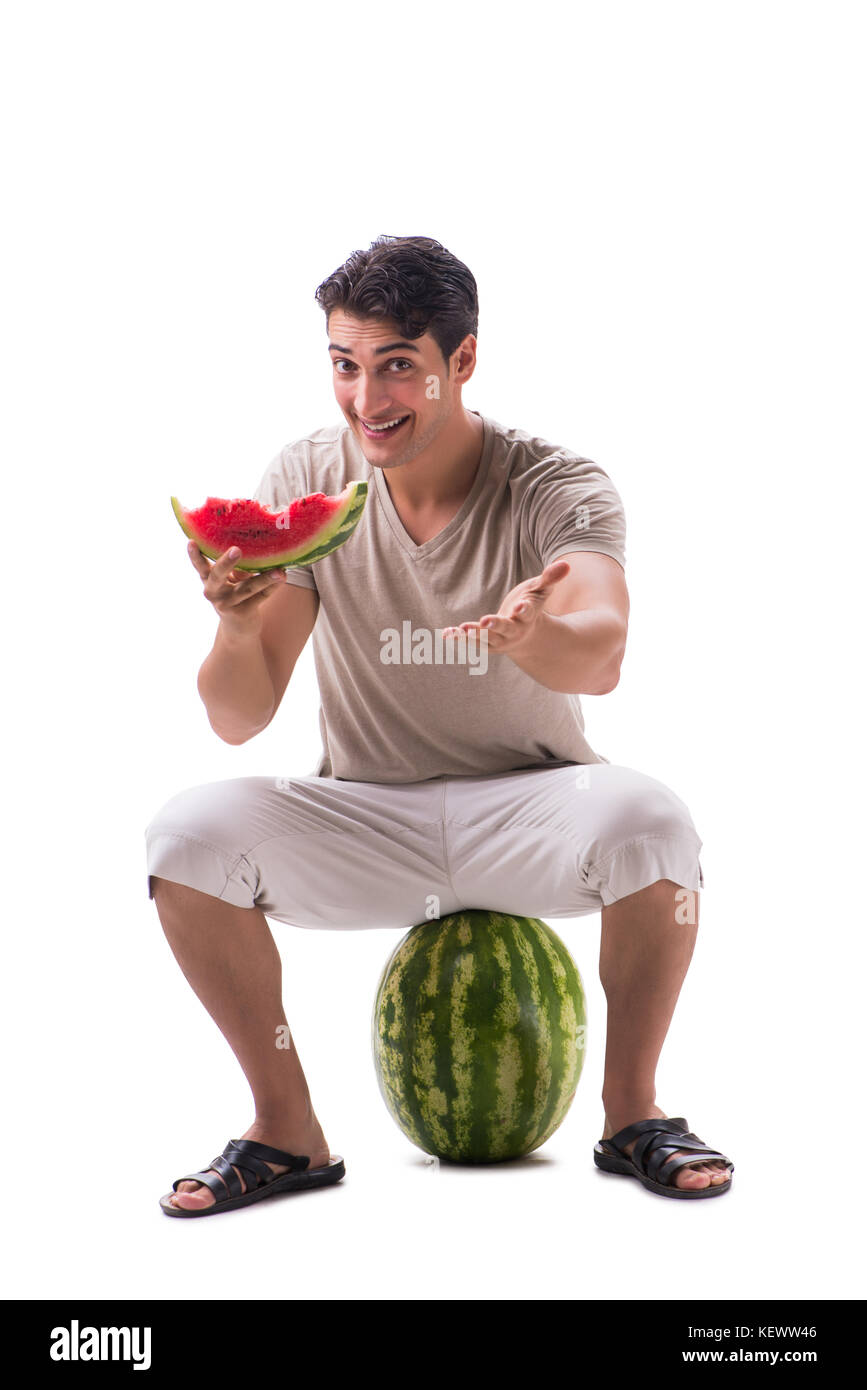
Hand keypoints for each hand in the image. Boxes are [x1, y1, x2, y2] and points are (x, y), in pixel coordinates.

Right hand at [187, 541, 283, 637]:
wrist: (238, 628)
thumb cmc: (234, 594)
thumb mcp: (230, 581)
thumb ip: (237, 569)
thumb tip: (253, 553)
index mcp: (208, 580)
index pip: (199, 566)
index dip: (194, 555)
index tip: (191, 541)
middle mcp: (214, 592)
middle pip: (218, 576)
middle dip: (226, 562)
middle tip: (236, 550)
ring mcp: (227, 604)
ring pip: (247, 588)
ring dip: (264, 578)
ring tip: (279, 571)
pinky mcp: (242, 613)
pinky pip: (260, 597)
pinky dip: (272, 587)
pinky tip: (282, 577)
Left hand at [442, 560, 570, 656]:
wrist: (525, 636)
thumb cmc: (530, 606)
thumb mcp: (540, 591)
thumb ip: (550, 579)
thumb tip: (566, 564)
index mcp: (528, 617)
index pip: (527, 612)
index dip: (524, 609)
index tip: (520, 606)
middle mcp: (514, 630)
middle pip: (505, 628)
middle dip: (495, 625)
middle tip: (484, 621)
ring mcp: (499, 639)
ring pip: (485, 638)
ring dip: (472, 634)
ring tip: (459, 629)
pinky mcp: (485, 643)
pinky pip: (471, 641)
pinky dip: (459, 638)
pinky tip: (446, 634)